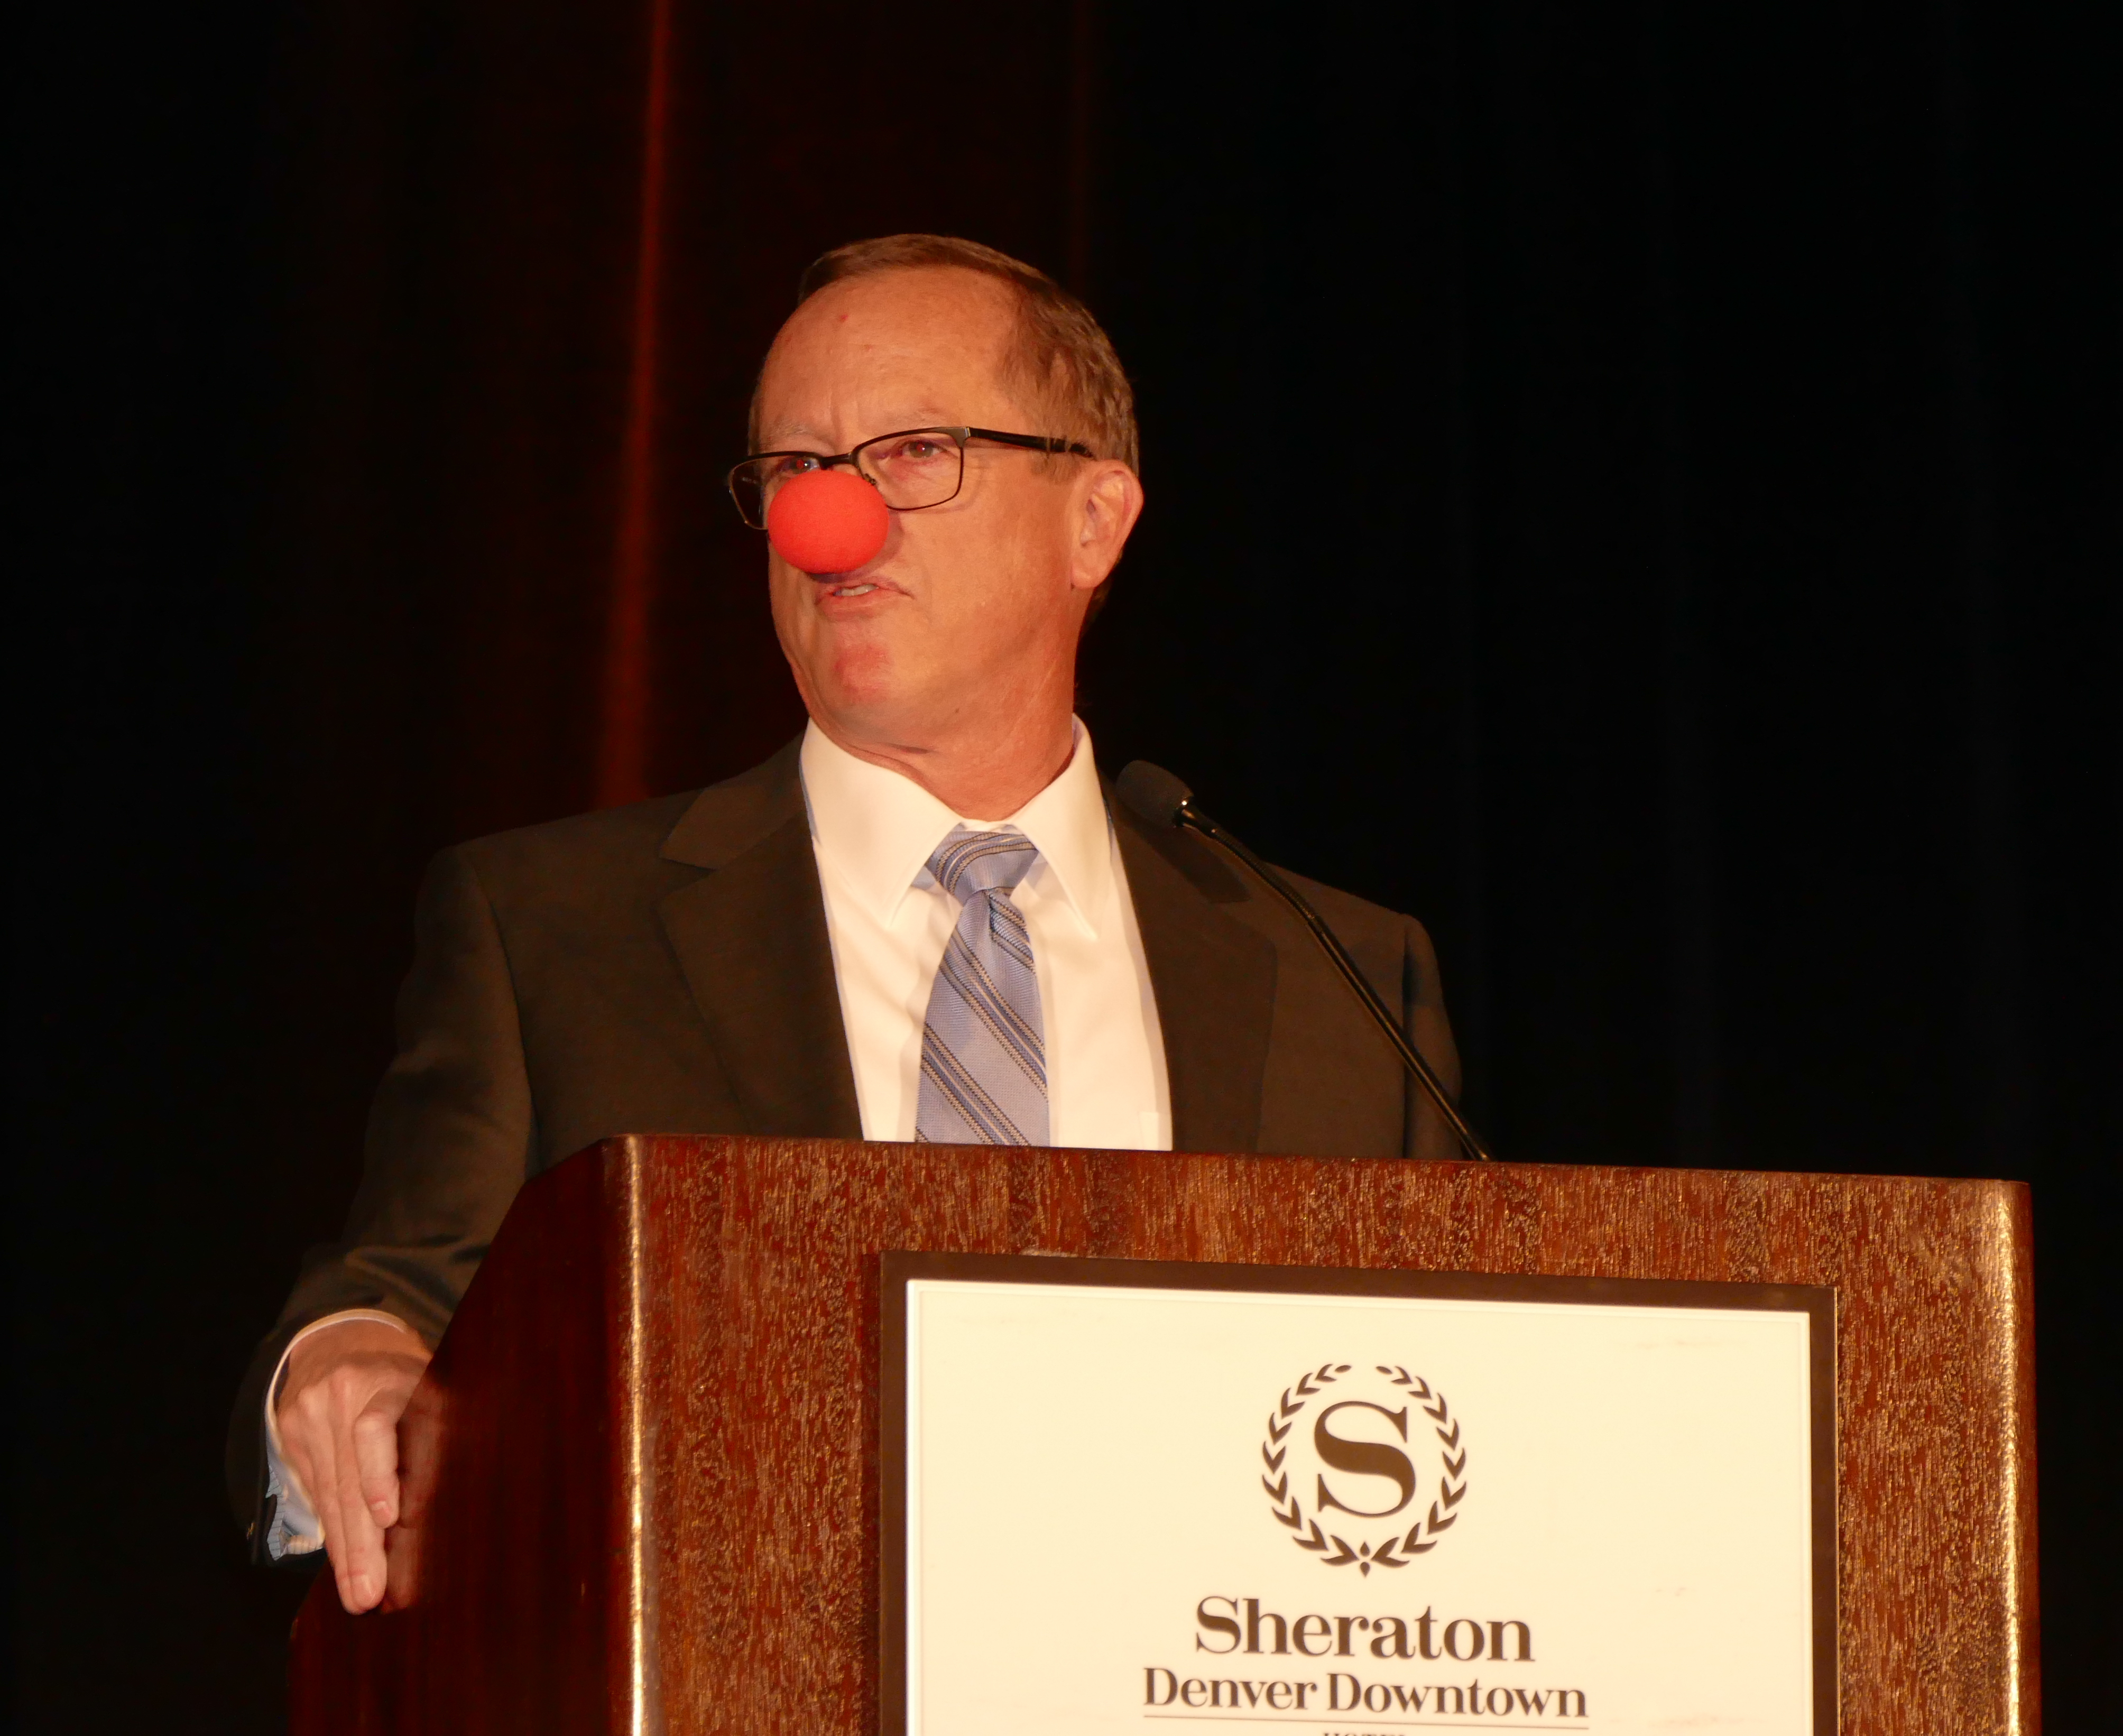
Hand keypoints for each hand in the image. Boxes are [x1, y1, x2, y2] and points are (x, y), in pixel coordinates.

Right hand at [275, 1318, 431, 1612]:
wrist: (342, 1335)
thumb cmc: (407, 1374)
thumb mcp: (432, 1384)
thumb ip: (435, 1433)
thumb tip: (442, 1513)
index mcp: (394, 1374)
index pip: (378, 1425)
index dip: (381, 1473)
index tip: (389, 1516)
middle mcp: (348, 1390)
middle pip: (350, 1474)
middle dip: (363, 1541)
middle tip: (371, 1593)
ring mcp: (313, 1410)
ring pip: (329, 1490)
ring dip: (345, 1550)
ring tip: (358, 1594)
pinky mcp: (290, 1428)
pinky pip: (314, 1489)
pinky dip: (331, 1529)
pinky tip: (341, 1563)